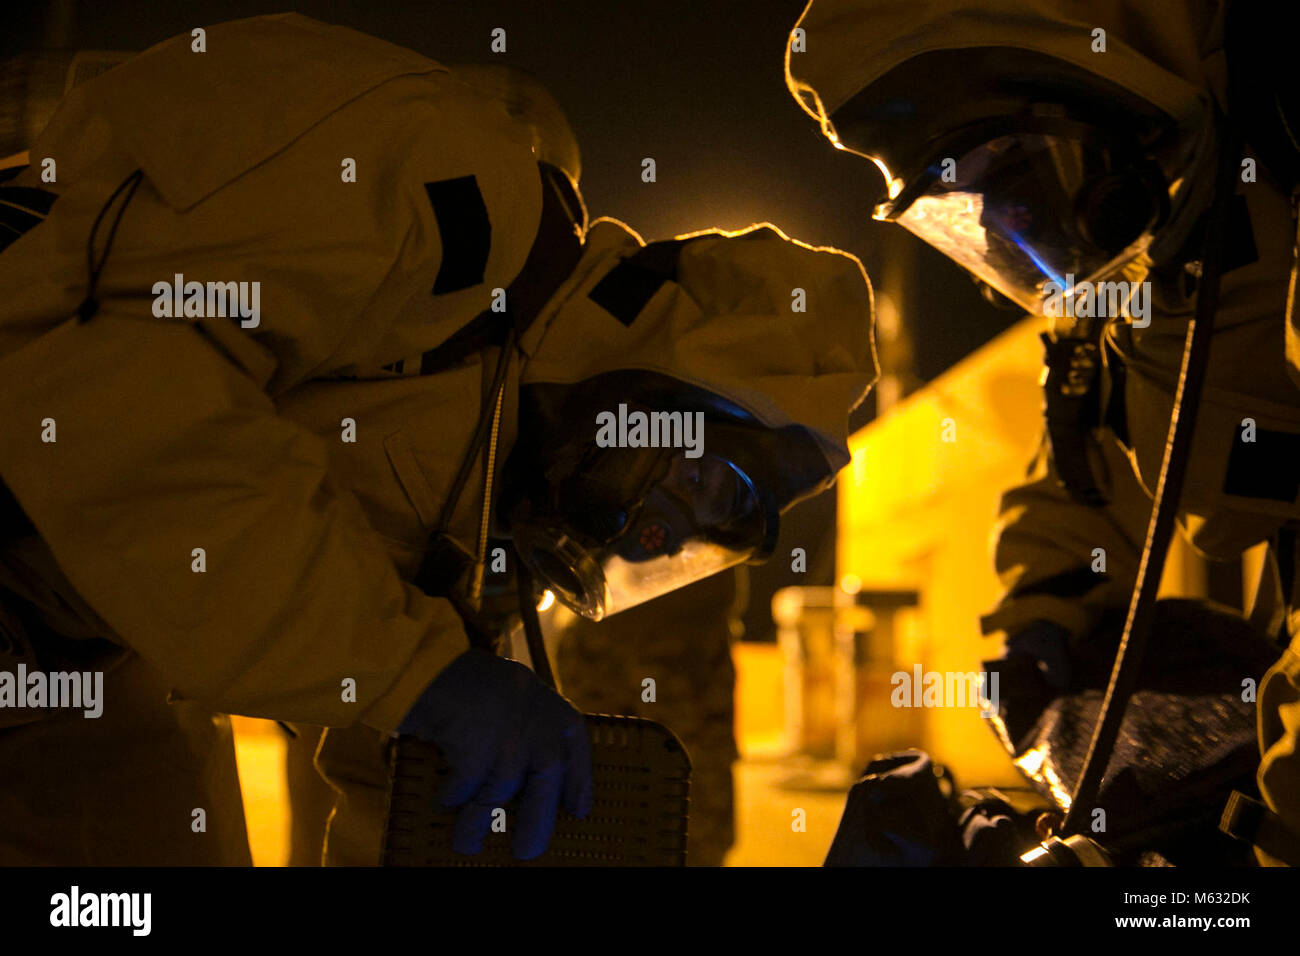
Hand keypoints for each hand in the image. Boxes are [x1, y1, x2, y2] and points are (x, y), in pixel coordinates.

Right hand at [398, 648, 591, 858]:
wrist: (431, 664)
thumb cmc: (468, 682)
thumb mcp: (514, 695)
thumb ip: (527, 726)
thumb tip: (527, 780)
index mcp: (551, 709)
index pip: (576, 750)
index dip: (579, 782)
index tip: (580, 810)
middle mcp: (538, 725)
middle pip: (545, 785)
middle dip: (537, 824)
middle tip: (527, 853)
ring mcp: (510, 739)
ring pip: (499, 794)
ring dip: (478, 822)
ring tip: (466, 842)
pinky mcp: (478, 751)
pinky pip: (465, 788)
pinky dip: (451, 797)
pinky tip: (441, 801)